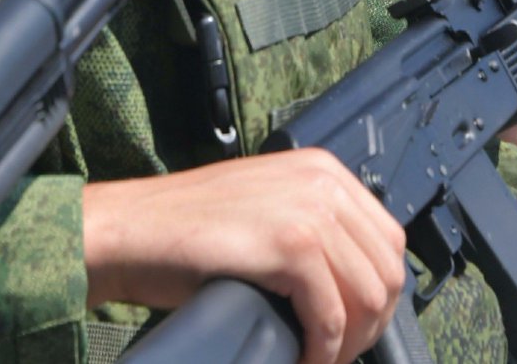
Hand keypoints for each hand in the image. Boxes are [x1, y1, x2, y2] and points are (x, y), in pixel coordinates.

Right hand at [83, 151, 405, 363]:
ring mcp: (310, 210)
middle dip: (371, 325)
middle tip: (337, 354)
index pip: (387, 240)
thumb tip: (349, 282)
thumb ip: (309, 228)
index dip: (378, 295)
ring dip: (349, 343)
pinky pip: (331, 316)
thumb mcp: (264, 210)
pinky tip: (303, 360)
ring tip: (319, 360)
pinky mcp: (291, 245)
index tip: (356, 330)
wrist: (129, 230)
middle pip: (387, 269)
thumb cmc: (183, 230)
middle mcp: (325, 182)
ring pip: (368, 296)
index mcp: (323, 171)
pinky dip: (323, 351)